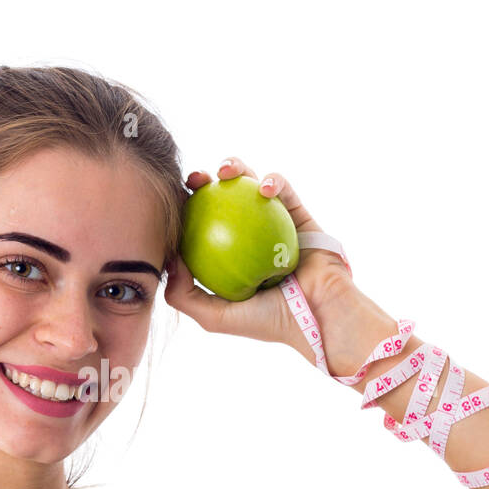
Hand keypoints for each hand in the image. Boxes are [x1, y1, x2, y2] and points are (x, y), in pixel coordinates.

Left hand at [164, 157, 355, 357]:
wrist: (321, 315)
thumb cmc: (270, 321)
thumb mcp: (216, 317)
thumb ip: (184, 296)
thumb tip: (168, 259)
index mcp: (227, 255)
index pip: (199, 224)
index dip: (184, 209)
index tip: (173, 202)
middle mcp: (247, 235)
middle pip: (220, 197)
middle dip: (202, 179)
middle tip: (193, 179)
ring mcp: (272, 221)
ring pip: (249, 183)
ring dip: (236, 167)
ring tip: (226, 171)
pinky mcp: (297, 212)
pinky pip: (283, 188)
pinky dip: (273, 182)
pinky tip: (263, 188)